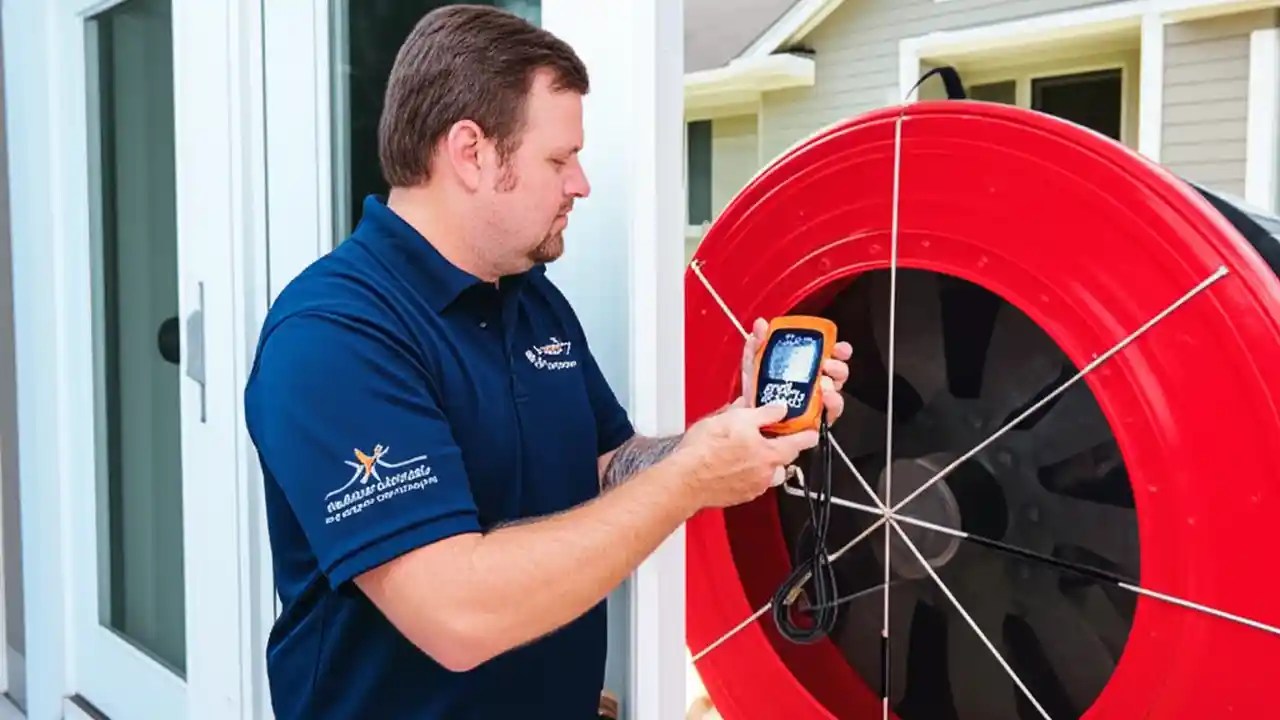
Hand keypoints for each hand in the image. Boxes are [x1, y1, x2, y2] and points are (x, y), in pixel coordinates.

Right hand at [673, 402, 819, 509]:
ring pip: (766, 473)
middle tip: (769, 436)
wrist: (686, 478)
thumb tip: (777, 409)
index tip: (811, 433)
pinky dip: (746, 473)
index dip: (808, 436)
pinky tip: (731, 464)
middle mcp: (765, 474)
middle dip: (780, 449)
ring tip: (746, 451)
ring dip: (762, 462)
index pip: (799, 444)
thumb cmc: (706, 451)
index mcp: (770, 454)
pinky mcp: (737, 496)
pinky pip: (750, 482)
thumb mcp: (736, 418)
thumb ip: (763, 413)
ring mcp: (752, 487)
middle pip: (783, 461)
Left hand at [739, 317, 852, 425]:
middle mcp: (817, 383)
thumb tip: (760, 324)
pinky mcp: (816, 420)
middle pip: (838, 372)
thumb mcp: (755, 363)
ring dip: (835, 384)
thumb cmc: (758, 390)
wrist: (752, 420)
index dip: (840, 350)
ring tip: (824, 381)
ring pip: (838, 391)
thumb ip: (758, 344)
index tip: (839, 347)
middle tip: (828, 364)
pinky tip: (825, 397)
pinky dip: (832, 403)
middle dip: (838, 366)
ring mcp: (818, 403)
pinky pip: (830, 412)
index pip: (831, 354)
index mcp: (808, 366)